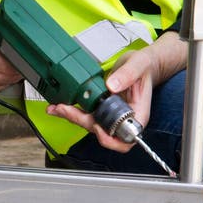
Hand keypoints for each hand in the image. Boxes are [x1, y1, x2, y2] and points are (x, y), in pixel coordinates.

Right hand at [0, 2, 21, 94]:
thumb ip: (3, 13)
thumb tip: (21, 20)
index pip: (9, 63)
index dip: (21, 60)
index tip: (24, 54)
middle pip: (8, 75)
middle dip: (18, 67)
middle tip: (20, 57)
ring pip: (4, 84)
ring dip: (11, 75)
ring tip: (9, 62)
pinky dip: (1, 81)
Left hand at [46, 30, 187, 152]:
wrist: (140, 64)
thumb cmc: (144, 67)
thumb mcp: (139, 65)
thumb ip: (128, 74)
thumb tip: (112, 86)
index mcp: (137, 114)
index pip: (126, 139)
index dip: (110, 138)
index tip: (98, 127)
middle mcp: (123, 119)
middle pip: (102, 132)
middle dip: (81, 122)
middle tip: (66, 110)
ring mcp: (111, 116)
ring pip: (91, 125)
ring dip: (72, 117)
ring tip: (57, 108)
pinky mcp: (102, 109)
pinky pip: (87, 115)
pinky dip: (72, 112)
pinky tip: (60, 107)